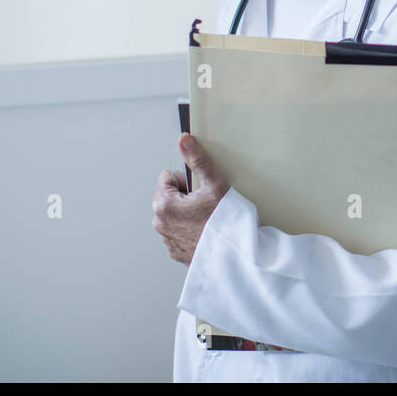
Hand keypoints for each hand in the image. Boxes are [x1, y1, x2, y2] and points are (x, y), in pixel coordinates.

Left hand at [152, 133, 229, 265]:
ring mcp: (168, 240)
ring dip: (188, 213)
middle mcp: (160, 223)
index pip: (167, 177)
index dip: (186, 180)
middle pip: (171, 196)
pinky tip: (205, 230)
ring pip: (176, 214)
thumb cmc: (225, 222)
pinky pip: (180, 231)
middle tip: (206, 205)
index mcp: (163, 205)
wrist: (235, 255)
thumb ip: (196, 159)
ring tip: (207, 218)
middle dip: (186, 197)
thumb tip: (184, 140)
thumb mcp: (214, 183)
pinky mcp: (176, 252)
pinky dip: (190, 229)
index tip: (199, 190)